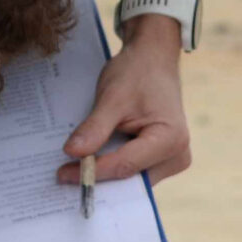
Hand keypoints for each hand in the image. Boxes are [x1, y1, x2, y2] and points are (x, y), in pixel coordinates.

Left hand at [60, 11, 192, 187]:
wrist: (153, 61)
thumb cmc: (137, 73)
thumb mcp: (112, 97)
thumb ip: (94, 128)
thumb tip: (72, 154)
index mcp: (170, 139)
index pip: (125, 166)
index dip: (92, 172)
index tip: (64, 174)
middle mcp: (177, 155)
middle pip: (130, 179)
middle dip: (99, 179)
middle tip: (65, 176)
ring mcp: (172, 160)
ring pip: (132, 180)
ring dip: (105, 175)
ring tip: (75, 169)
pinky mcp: (163, 160)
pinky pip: (134, 172)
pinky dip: (113, 167)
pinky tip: (93, 161)